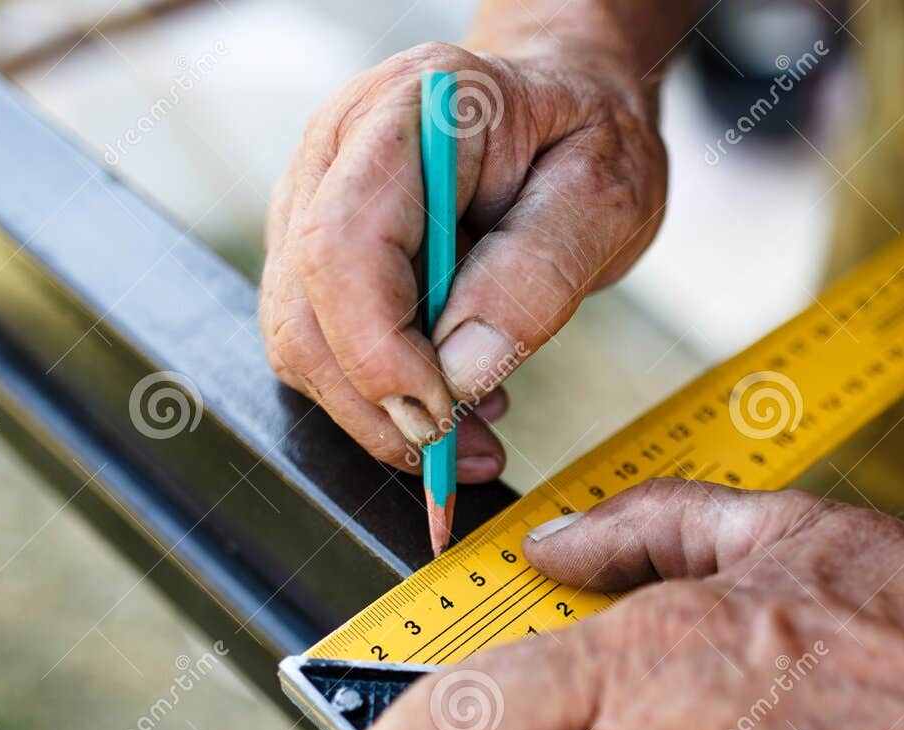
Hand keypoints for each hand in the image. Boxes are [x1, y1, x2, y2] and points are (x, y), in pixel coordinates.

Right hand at [260, 39, 666, 476]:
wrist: (567, 103)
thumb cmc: (587, 136)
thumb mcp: (604, 196)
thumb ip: (536, 275)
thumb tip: (458, 373)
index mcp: (409, 113)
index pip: (343, 244)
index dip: (380, 349)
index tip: (446, 413)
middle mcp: (339, 149)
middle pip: (305, 307)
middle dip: (378, 404)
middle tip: (466, 453)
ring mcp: (314, 200)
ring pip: (299, 340)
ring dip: (379, 415)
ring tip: (474, 433)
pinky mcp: (320, 252)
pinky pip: (322, 345)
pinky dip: (381, 398)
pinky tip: (451, 400)